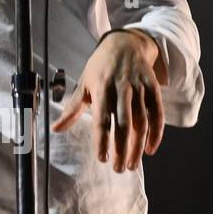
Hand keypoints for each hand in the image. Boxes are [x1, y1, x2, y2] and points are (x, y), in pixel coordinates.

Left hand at [51, 30, 167, 172]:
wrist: (124, 44)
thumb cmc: (99, 68)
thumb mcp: (83, 84)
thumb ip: (72, 109)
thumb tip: (55, 129)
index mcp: (100, 88)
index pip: (101, 119)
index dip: (102, 140)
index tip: (101, 159)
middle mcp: (121, 88)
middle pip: (123, 124)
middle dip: (122, 149)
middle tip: (120, 169)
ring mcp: (139, 88)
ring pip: (141, 122)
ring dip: (138, 146)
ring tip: (133, 164)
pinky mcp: (153, 88)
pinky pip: (157, 113)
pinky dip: (156, 133)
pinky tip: (151, 149)